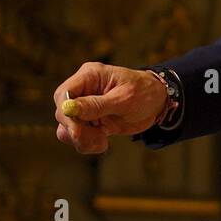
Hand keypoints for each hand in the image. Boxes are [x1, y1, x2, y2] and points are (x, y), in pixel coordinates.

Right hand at [53, 62, 169, 154]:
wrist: (158, 103)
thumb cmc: (144, 93)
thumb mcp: (124, 99)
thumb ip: (97, 105)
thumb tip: (69, 109)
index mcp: (89, 76)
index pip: (63, 94)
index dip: (66, 113)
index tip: (78, 130)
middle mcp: (83, 90)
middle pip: (63, 113)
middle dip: (77, 130)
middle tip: (99, 137)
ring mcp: (85, 107)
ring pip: (67, 128)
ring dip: (82, 140)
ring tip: (103, 141)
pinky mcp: (90, 122)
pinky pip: (78, 137)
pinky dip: (87, 144)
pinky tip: (104, 143)